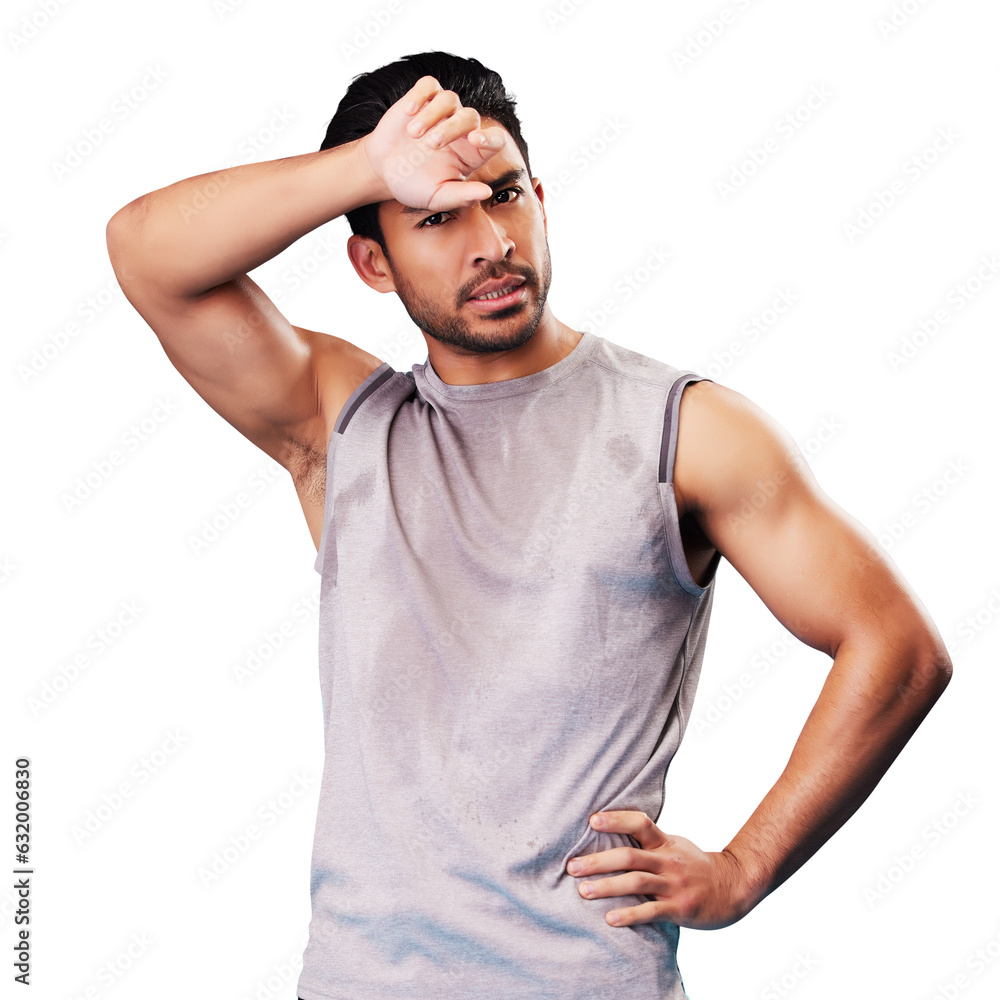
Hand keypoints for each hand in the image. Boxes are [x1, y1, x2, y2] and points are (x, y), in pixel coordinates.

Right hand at [359, 75, 506, 213]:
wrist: (384, 171)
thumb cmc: (415, 186)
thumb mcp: (438, 197)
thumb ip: (462, 196)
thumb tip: (487, 192)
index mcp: (472, 153)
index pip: (496, 140)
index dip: (491, 137)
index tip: (474, 140)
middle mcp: (461, 130)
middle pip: (470, 116)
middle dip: (451, 128)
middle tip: (431, 144)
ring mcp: (442, 112)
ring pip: (449, 99)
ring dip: (432, 114)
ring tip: (413, 134)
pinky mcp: (422, 99)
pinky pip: (429, 85)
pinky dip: (420, 95)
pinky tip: (408, 112)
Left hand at [566, 810, 757, 929]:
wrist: (733, 887)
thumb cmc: (696, 866)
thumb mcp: (675, 845)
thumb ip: (650, 841)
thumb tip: (615, 831)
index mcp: (665, 842)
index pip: (639, 823)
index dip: (616, 820)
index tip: (592, 820)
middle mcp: (668, 861)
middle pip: (629, 856)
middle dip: (598, 861)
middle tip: (572, 867)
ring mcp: (674, 885)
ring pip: (636, 883)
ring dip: (606, 887)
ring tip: (582, 891)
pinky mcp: (679, 908)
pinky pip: (650, 912)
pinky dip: (629, 915)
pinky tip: (609, 919)